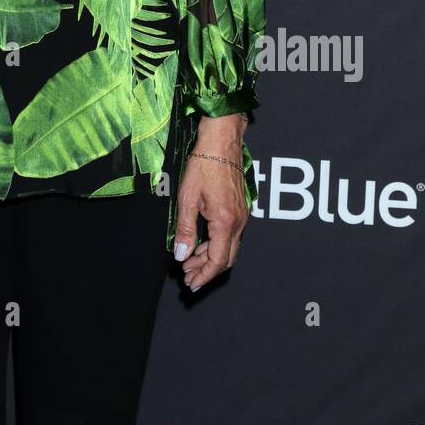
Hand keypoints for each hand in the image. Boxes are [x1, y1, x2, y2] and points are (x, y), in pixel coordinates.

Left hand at [173, 138, 249, 291]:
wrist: (222, 140)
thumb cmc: (204, 164)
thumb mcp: (187, 197)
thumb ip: (186, 229)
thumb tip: (182, 255)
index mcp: (226, 222)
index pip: (218, 261)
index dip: (204, 275)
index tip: (190, 283)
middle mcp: (239, 222)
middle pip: (226, 258)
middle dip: (206, 270)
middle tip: (187, 276)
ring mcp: (242, 216)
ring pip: (229, 248)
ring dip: (210, 257)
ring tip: (189, 260)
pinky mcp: (240, 208)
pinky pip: (231, 236)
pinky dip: (216, 244)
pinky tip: (201, 242)